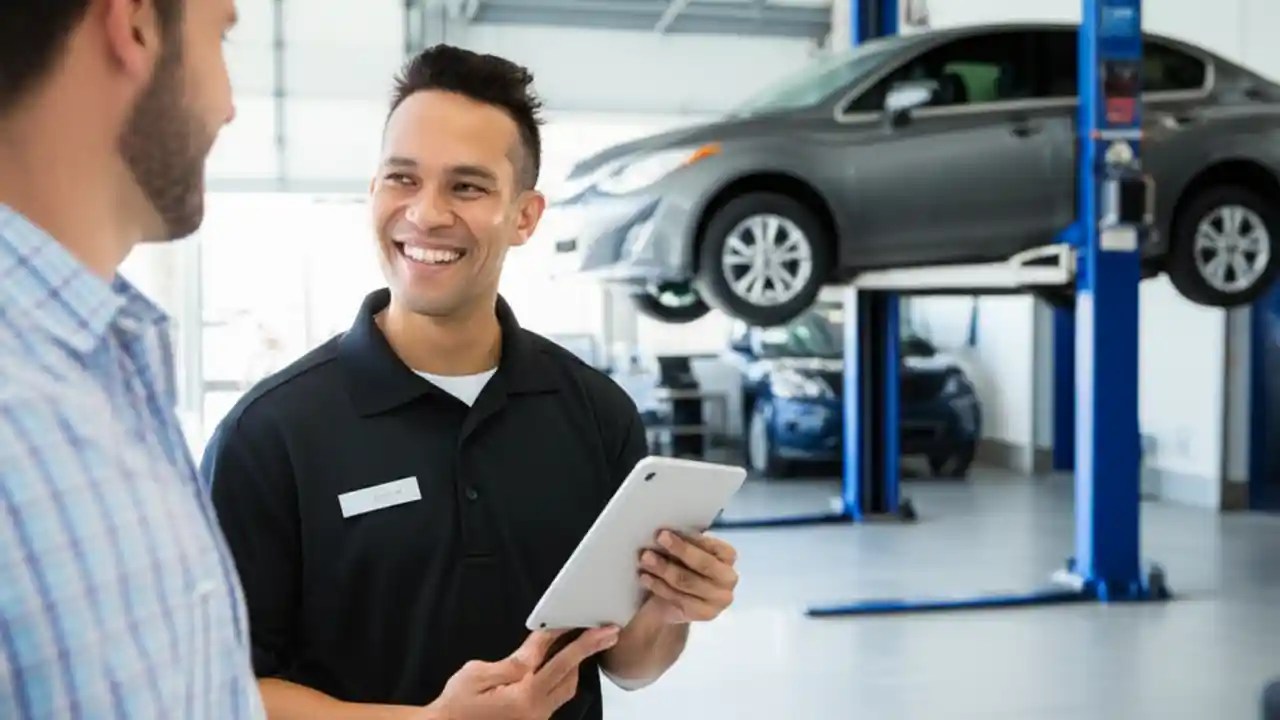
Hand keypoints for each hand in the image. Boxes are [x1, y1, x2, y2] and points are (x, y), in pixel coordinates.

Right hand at [422, 626, 619, 719]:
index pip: (558, 661)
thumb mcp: (477, 674)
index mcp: (523, 696)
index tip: (595, 627)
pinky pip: (555, 699)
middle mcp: (535, 711)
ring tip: (584, 644)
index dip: (576, 640)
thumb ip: (512, 662)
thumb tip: (538, 651)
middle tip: (603, 632)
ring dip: (574, 667)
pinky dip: (561, 679)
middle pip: (570, 676)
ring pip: (566, 690)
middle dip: (586, 652)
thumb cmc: (456, 704)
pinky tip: (560, 665)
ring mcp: (536, 719)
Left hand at [637, 530, 738, 624]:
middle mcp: (729, 578)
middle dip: (679, 550)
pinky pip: (678, 598)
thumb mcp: (687, 552)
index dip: (689, 540)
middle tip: (657, 540)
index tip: (665, 533)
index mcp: (728, 556)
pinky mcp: (703, 614)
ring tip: (645, 558)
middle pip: (703, 564)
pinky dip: (659, 586)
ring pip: (687, 581)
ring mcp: (718, 600)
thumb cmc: (683, 566)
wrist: (677, 602)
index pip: (712, 545)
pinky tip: (645, 577)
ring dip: (664, 568)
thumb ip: (684, 542)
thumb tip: (666, 532)